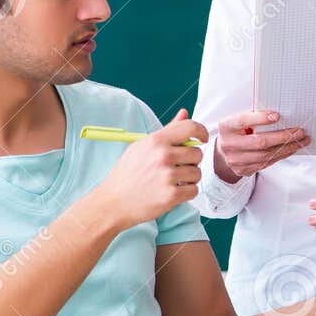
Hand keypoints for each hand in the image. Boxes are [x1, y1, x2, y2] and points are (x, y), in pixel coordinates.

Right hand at [93, 110, 205, 230]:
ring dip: (189, 178)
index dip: (201, 131)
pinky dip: (187, 192)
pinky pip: (194, 190)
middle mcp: (163, 156)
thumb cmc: (127, 173)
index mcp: (156, 141)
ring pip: (197, 173)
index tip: (201, 139)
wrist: (113, 202)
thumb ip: (167, 131)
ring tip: (173, 180)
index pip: (190, 127)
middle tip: (178, 167)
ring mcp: (168, 176)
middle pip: (197, 154)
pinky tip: (173, 191)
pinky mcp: (171, 195)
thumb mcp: (142, 146)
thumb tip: (184, 113)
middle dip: (191, 161)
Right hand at [212, 109, 308, 182]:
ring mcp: (235, 160)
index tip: (278, 115)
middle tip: (299, 131)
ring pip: (266, 155)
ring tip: (301, 141)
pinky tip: (291, 149)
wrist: (224, 151)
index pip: (244, 121)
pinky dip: (281, 156)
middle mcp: (229, 145)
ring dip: (287, 148)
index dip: (260, 118)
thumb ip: (254, 117)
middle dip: (283, 137)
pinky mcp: (243, 170)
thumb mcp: (239, 120)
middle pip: (260, 142)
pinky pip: (266, 163)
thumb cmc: (237, 131)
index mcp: (226, 127)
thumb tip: (279, 116)